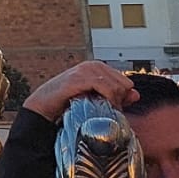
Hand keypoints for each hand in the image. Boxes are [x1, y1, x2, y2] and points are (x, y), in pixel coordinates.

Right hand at [23, 60, 139, 122]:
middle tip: (106, 111)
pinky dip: (107, 99)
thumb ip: (116, 95)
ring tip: (102, 111)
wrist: (43, 107)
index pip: (126, 81)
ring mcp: (85, 70)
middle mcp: (92, 65)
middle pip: (124, 84)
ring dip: (113, 102)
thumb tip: (136, 94)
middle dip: (119, 99)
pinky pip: (105, 87)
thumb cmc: (66, 103)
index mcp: (97, 67)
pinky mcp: (78, 78)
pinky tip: (100, 108)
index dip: (122, 97)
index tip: (112, 109)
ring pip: (117, 86)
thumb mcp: (94, 98)